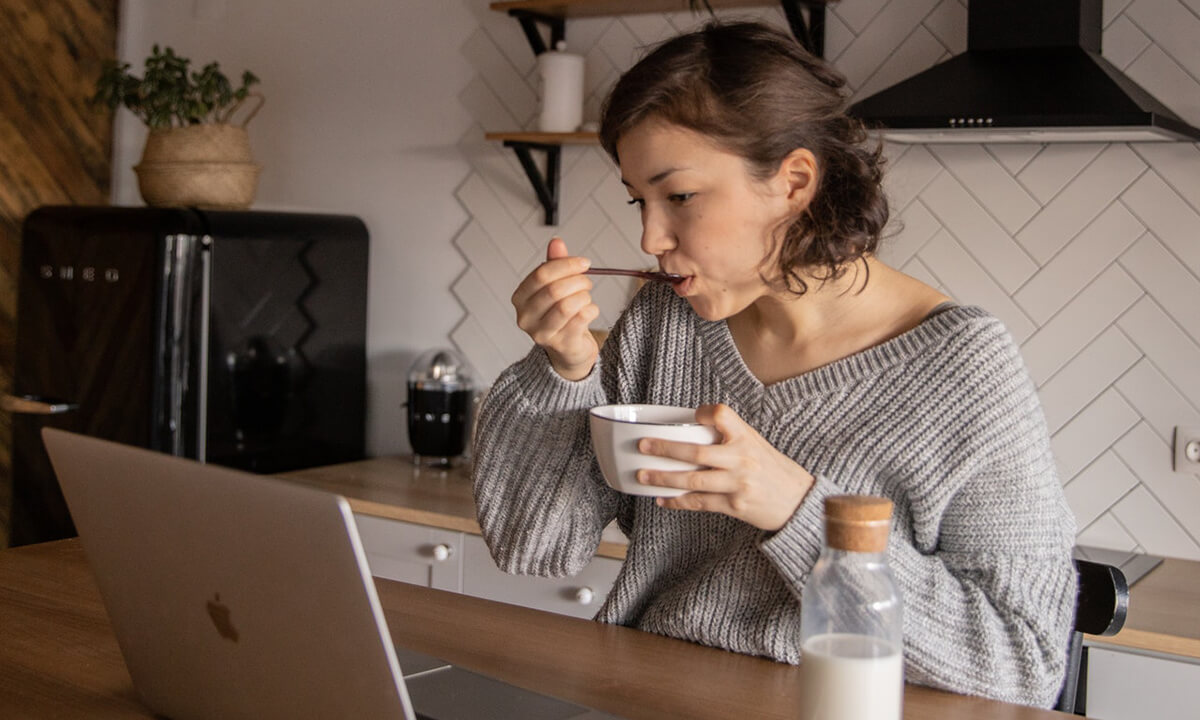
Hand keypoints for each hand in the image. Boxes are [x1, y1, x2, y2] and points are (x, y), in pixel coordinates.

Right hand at [512, 237, 599, 380]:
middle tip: (587, 281)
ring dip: (584, 296)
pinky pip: (580, 320)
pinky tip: (590, 310)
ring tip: (587, 297)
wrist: (569, 348)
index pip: (541, 274)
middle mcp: (525, 317)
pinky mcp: (560, 345)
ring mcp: (541, 334)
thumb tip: (556, 242)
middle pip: (554, 290)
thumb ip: (555, 263)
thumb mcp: (555, 285)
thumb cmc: (560, 313)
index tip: (584, 263)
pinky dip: (591, 310)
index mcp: (520, 297)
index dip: (566, 265)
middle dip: (577, 281)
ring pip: (567, 306)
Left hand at [636, 403, 814, 530]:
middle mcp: (742, 459)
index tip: (691, 416)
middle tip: (643, 446)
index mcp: (747, 437)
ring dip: (664, 478)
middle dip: (665, 450)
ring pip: (693, 481)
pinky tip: (662, 499)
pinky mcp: (735, 506)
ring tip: (643, 476)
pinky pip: (700, 503)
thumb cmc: (772, 470)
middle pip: (696, 453)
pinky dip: (678, 501)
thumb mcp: (756, 444)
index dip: (704, 414)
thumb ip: (730, 436)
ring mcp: (737, 484)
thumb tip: (690, 429)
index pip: (722, 415)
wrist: (799, 501)